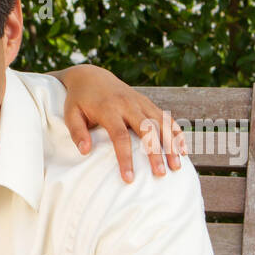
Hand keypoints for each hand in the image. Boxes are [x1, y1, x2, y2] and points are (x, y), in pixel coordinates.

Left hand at [58, 64, 186, 182]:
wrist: (91, 76)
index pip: (120, 136)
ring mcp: (140, 102)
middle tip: (160, 174)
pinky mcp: (147, 102)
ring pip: (161, 123)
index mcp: (109, 109)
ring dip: (171, 144)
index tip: (128, 178)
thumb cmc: (78, 100)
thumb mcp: (70, 114)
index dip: (125, 158)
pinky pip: (166, 117)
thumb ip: (77, 132)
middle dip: (155, 153)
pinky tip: (183, 149)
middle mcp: (128, 104)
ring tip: (177, 166)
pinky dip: (176, 132)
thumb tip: (85, 151)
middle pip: (147, 130)